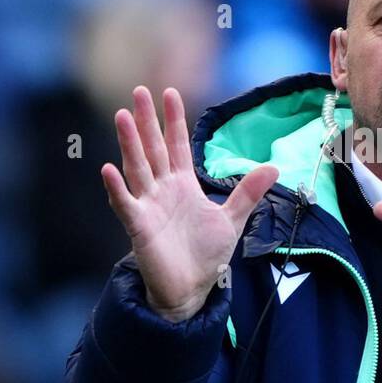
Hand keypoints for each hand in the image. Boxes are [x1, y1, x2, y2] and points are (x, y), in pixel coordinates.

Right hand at [102, 86, 278, 319]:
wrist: (191, 291)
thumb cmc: (206, 255)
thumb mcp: (232, 219)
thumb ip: (248, 192)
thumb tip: (273, 166)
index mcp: (183, 185)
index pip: (177, 145)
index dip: (174, 120)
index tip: (170, 92)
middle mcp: (162, 190)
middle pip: (153, 148)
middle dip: (147, 121)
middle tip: (140, 91)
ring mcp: (148, 206)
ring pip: (137, 168)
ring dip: (129, 143)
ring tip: (123, 116)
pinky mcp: (138, 227)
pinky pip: (125, 203)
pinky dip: (116, 188)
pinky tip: (108, 169)